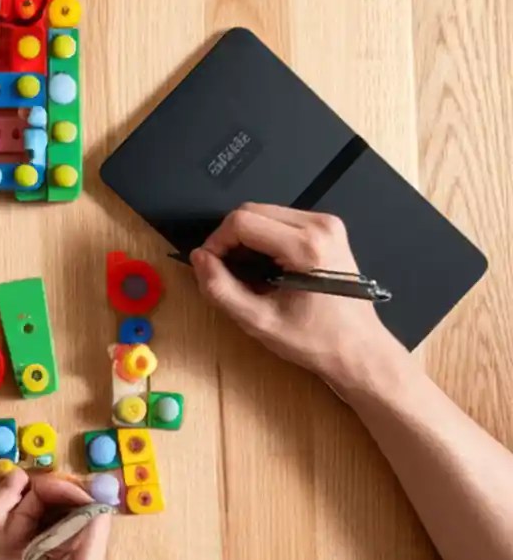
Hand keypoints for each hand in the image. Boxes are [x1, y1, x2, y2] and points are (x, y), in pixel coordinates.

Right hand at [0, 469, 110, 559]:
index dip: (65, 490)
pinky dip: (29, 544)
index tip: (34, 487)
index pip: (94, 512)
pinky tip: (4, 549)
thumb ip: (2, 501)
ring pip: (60, 538)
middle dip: (39, 506)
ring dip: (29, 525)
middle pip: (75, 522)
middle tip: (11, 503)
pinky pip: (53, 556)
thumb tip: (17, 478)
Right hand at [190, 203, 409, 392]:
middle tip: (224, 270)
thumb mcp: (258, 321)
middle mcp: (320, 226)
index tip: (210, 267)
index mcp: (306, 247)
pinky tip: (266, 265)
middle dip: (229, 238)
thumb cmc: (314, 340)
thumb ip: (220, 288)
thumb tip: (199, 258)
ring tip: (246, 271)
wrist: (359, 349)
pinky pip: (281, 219)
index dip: (216, 241)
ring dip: (245, 237)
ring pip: (264, 212)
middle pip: (251, 210)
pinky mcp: (329, 228)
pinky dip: (263, 237)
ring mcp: (328, 224)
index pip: (241, 221)